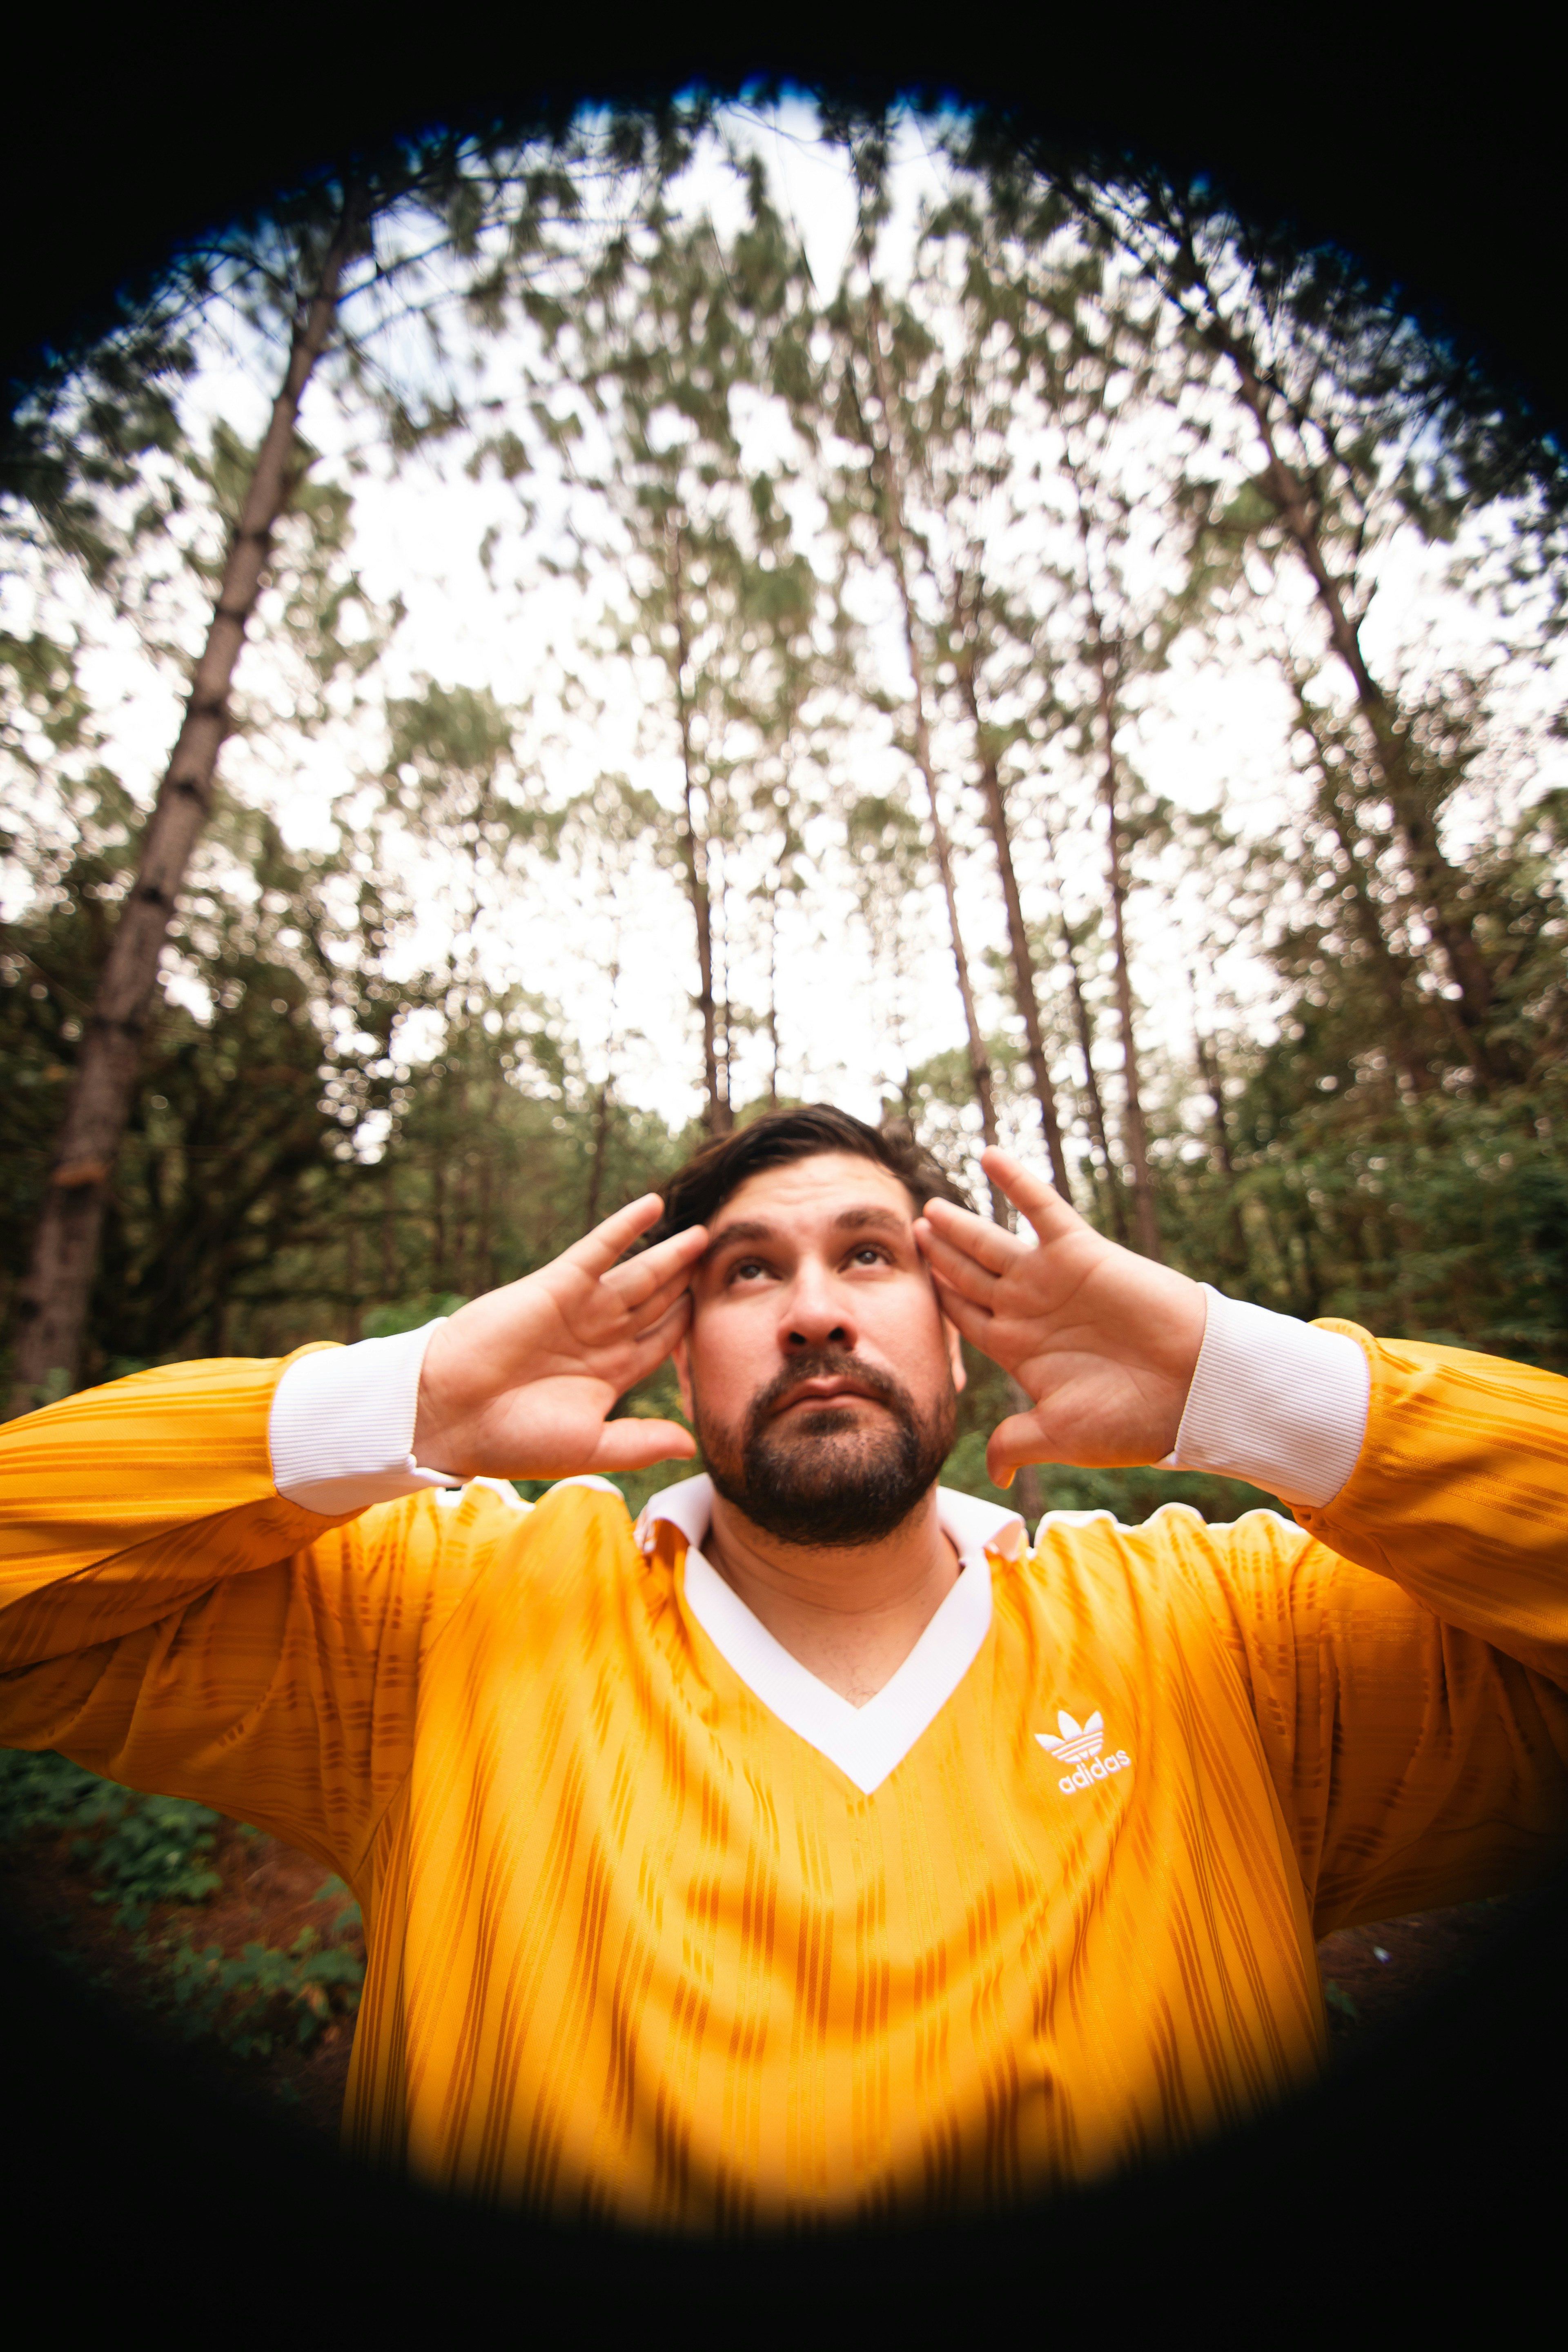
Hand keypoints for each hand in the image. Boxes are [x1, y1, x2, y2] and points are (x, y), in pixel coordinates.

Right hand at [411, 1194, 706, 1480]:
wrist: (450, 1413)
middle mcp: (599, 1336)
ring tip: (704, 1235)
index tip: (727, 1312)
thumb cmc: (511, 1439)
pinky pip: (599, 1248)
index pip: (662, 1343)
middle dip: (689, 1285)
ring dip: (671, 1254)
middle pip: (658, 1304)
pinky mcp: (558, 1284)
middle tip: (729, 1263)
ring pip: (639, 1275)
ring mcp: (581, 1308)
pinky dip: (625, 1226)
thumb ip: (639, 1442)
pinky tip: (653, 1204)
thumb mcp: (587, 1447)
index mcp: (609, 1374)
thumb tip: (691, 1446)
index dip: (692, 1327)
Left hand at [915, 1148, 1205, 1485]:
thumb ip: (1017, 1442)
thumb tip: (993, 1475)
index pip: (963, 1317)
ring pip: (991, 1242)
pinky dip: (1016, 1181)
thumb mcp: (1063, 1435)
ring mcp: (1051, 1278)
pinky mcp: (1079, 1252)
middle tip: (909, 1232)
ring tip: (929, 1208)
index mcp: (1019, 1350)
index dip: (936, 1299)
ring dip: (960, 1224)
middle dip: (939, 1257)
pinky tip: (989, 1155)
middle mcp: (1029, 1309)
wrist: (1193, 1388)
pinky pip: (1040, 1207)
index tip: (904, 1284)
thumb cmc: (1134, 1418)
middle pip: (968, 1275)